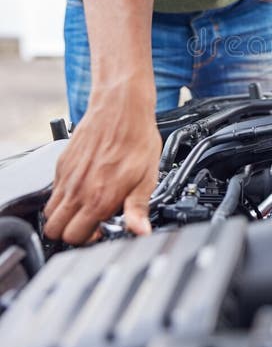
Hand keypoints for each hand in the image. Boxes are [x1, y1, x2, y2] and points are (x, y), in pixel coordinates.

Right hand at [44, 91, 161, 244]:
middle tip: (91, 222)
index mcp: (98, 198)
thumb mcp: (147, 177)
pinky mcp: (61, 164)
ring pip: (49, 213)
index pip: (75, 237)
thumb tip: (140, 231)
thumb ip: (138, 208)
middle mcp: (78, 190)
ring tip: (85, 207)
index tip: (101, 229)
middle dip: (72, 232)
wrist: (122, 108)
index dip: (88, 238)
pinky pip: (52, 191)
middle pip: (56, 230)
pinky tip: (83, 188)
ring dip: (64, 215)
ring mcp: (66, 177)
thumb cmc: (137, 139)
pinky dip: (62, 196)